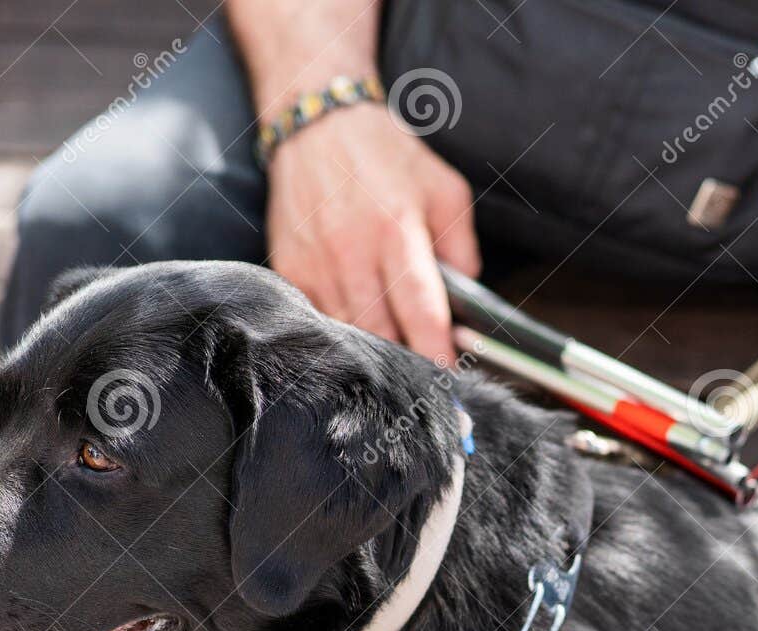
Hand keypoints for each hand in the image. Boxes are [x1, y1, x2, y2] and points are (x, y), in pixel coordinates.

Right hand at [265, 104, 480, 362]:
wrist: (317, 125)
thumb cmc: (386, 157)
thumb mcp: (444, 190)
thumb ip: (462, 248)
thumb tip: (469, 303)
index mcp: (397, 230)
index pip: (419, 307)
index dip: (434, 349)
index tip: (448, 375)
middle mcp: (352, 250)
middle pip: (380, 332)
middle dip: (405, 360)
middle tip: (428, 378)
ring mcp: (316, 263)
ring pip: (347, 333)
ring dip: (373, 355)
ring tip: (396, 366)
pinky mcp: (289, 269)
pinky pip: (318, 319)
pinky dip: (340, 336)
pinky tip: (358, 340)